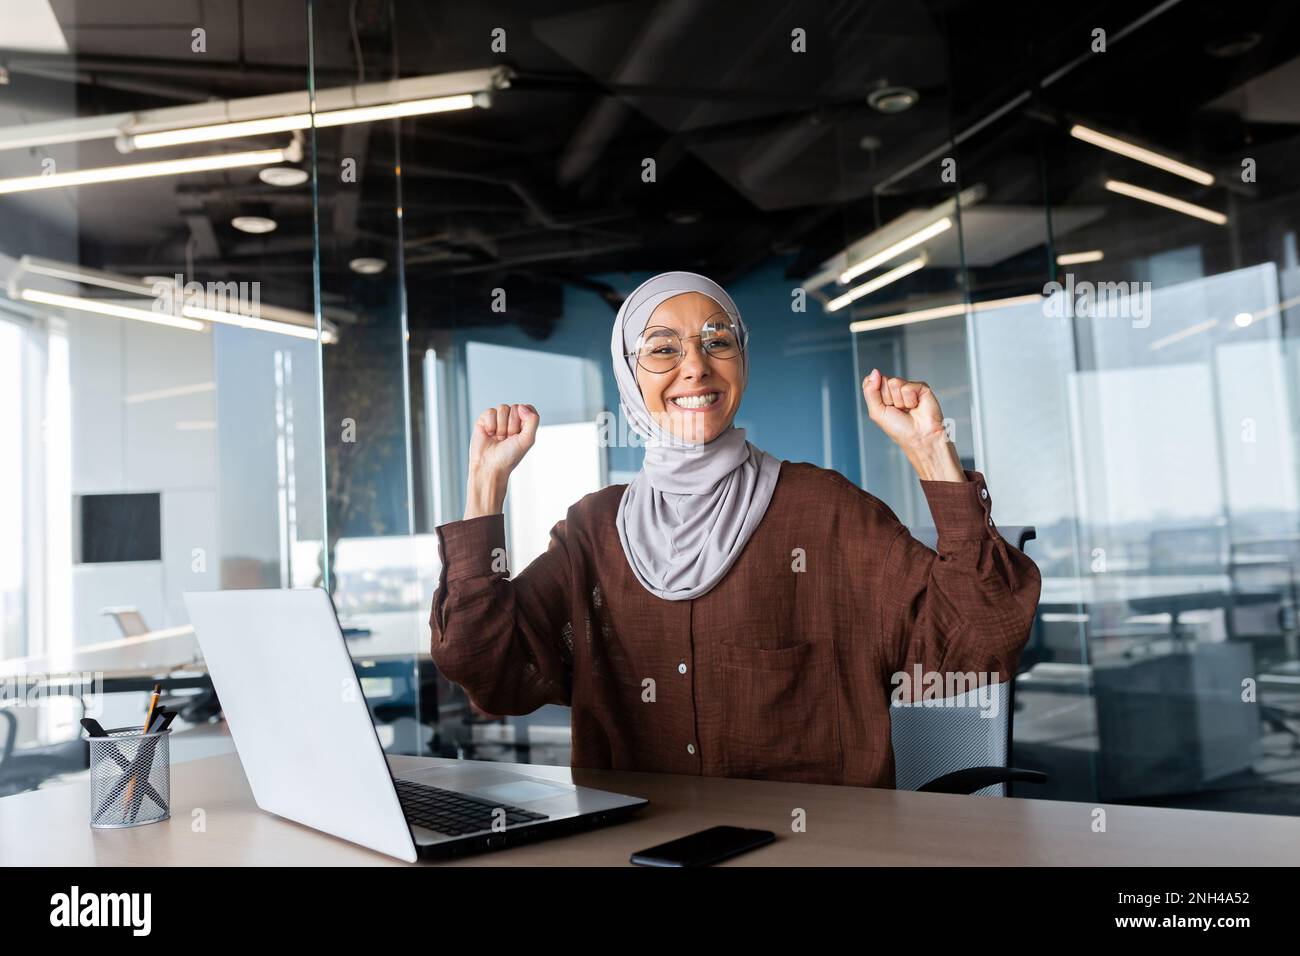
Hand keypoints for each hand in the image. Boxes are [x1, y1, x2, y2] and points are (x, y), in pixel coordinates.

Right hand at [464, 403, 538, 517]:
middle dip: (512, 425)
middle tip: (507, 439)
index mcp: (524, 425)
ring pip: (503, 408)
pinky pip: (490, 412)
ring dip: (501, 427)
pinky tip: (489, 434)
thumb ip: (533, 420)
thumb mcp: (528, 439)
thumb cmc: (509, 456)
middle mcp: (511, 420)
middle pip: (516, 408)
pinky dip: (491, 425)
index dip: (524, 419)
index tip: (520, 434)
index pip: (528, 408)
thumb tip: (521, 406)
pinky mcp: (484, 420)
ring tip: (498, 438)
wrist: (490, 466)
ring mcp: (497, 419)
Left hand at [862, 369, 963, 481]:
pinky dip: (910, 400)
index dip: (876, 396)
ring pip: (894, 382)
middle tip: (898, 411)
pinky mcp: (921, 387)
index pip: (872, 382)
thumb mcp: (876, 411)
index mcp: (884, 395)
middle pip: (883, 381)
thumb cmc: (899, 429)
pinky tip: (916, 406)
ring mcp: (908, 387)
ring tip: (908, 409)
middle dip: (888, 398)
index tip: (886, 408)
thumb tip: (874, 371)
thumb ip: (870, 391)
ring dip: (899, 401)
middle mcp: (896, 390)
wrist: (919, 437)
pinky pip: (907, 387)